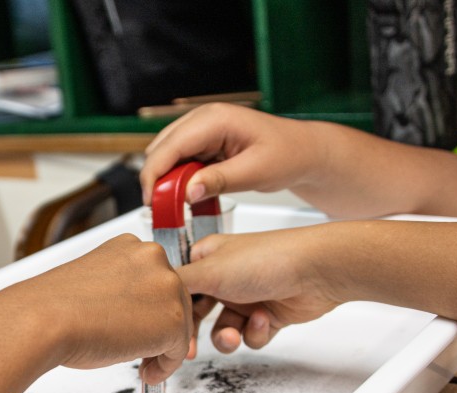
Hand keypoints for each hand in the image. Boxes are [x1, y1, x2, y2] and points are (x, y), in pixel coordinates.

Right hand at [2, 233, 192, 384]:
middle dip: (159, 329)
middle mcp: (153, 258)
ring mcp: (167, 287)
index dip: (148, 310)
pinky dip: (165, 366)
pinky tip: (146, 374)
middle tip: (142, 352)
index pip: (154, 280)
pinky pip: (179, 350)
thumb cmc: (55, 307)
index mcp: (130, 246)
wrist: (46, 320)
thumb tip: (131, 316)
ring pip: (179, 325)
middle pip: (173, 300)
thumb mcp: (93, 283)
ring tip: (142, 366)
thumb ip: (120, 290)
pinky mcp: (174, 320)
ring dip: (162, 348)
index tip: (138, 327)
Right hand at [140, 103, 321, 205]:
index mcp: (215, 119)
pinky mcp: (204, 141)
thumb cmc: (288, 154)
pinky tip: (189, 195)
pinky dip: (179, 179)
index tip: (152, 202)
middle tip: (163, 209)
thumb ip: (220, 181)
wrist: (304, 151)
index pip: (170, 146)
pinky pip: (180, 161)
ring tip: (177, 205)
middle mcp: (203, 119)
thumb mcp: (256, 171)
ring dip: (168, 180)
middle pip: (161, 149)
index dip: (154, 175)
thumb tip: (187, 193)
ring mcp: (202, 129)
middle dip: (157, 180)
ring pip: (167, 156)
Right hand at [178, 229, 340, 352]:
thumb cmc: (266, 259)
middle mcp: (224, 276)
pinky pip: (249, 335)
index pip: (178, 287)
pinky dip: (254, 333)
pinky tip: (264, 319)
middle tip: (188, 351)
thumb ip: (177, 285)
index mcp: (207, 258)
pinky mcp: (266, 315)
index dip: (171, 310)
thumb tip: (154, 294)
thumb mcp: (209, 270)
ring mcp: (246, 296)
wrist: (316, 270)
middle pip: (197, 313)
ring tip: (234, 335)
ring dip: (227, 337)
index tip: (165, 330)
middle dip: (195, 334)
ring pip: (222, 330)